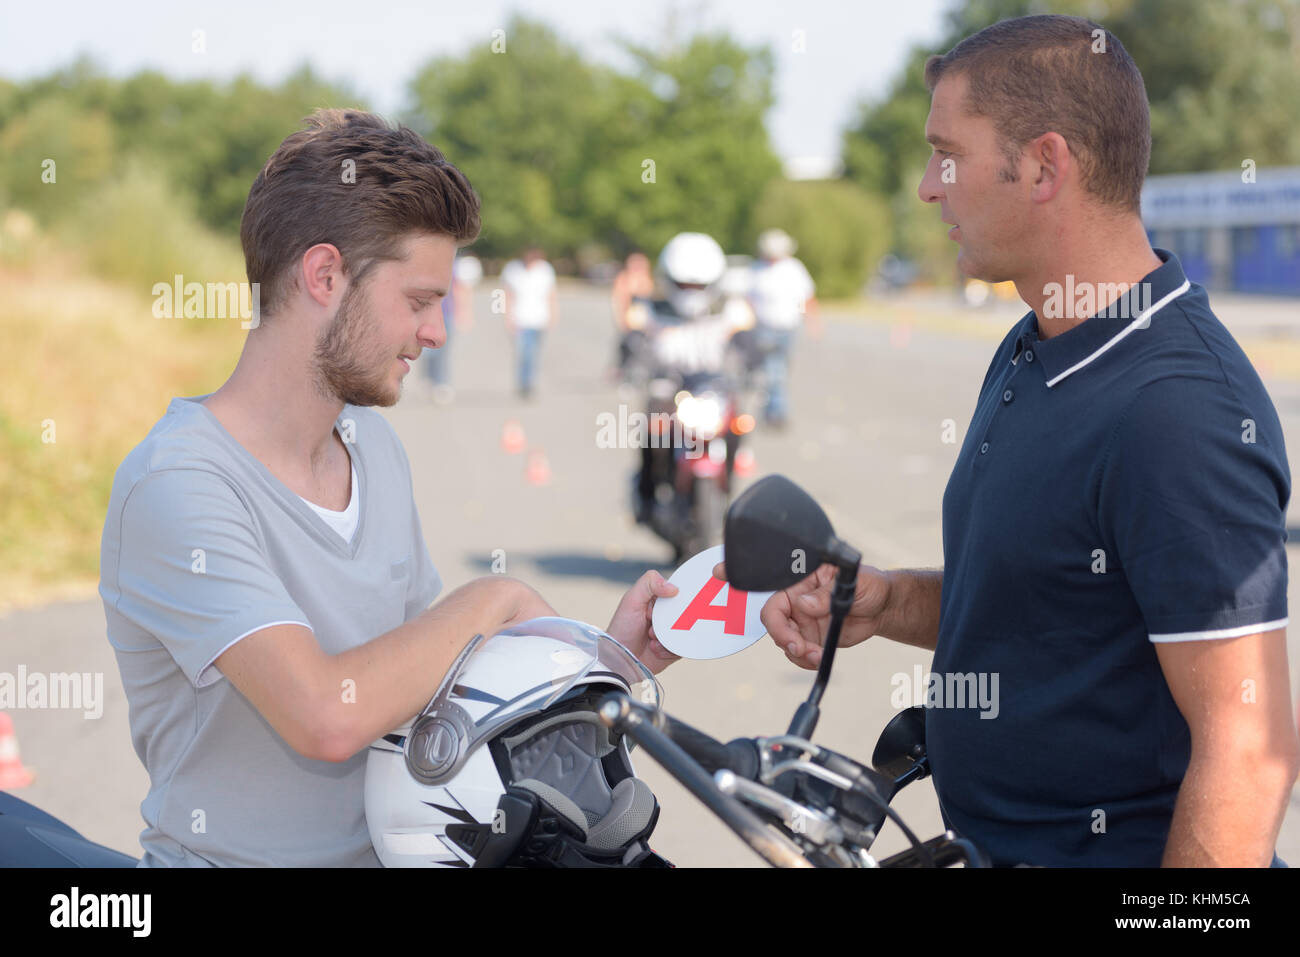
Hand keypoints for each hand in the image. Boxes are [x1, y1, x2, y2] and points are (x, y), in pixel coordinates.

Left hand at [606, 570, 679, 674]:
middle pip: (685, 612)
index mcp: (658, 600)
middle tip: (652, 625)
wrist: (620, 660)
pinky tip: (655, 649)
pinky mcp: (675, 649)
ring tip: (651, 638)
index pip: (678, 592)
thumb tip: (674, 587)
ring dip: (669, 636)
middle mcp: (666, 615)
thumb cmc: (621, 629)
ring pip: (687, 630)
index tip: (669, 605)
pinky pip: (684, 646)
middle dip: (671, 620)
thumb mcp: (631, 600)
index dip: (677, 598)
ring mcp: (672, 632)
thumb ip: (649, 583)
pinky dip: (670, 649)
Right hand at [712, 561, 889, 669]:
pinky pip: (795, 654)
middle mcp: (794, 600)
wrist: (881, 607)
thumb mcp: (851, 583)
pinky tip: (819, 659)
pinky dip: (804, 661)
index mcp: (799, 579)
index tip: (720, 573)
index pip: (767, 579)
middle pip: (772, 620)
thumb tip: (802, 605)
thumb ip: (825, 594)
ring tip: (817, 656)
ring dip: (797, 653)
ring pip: (782, 641)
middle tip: (800, 648)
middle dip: (782, 637)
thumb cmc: (867, 583)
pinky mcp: (808, 638)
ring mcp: (799, 620)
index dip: (740, 575)